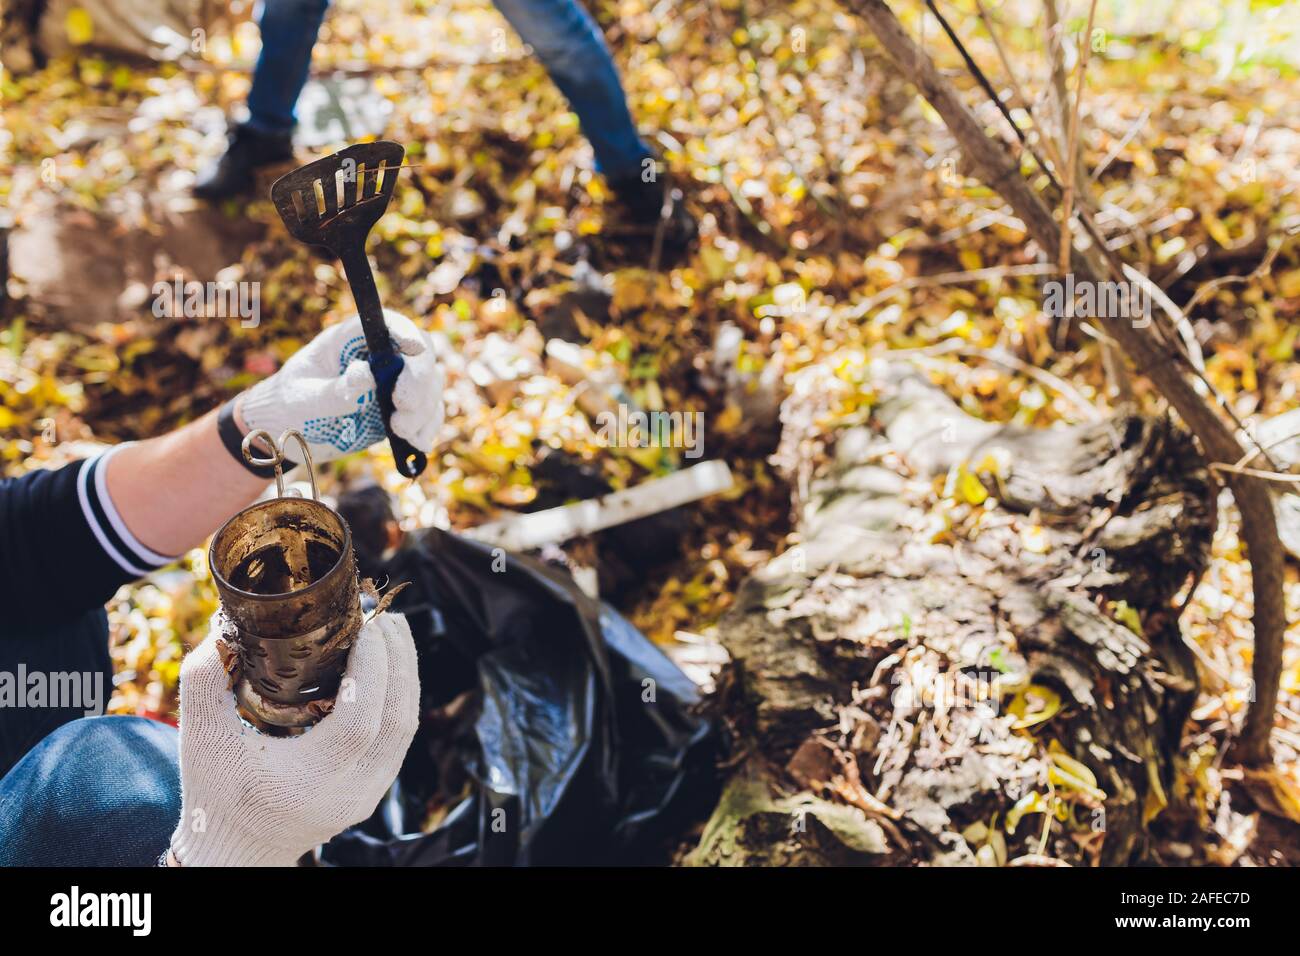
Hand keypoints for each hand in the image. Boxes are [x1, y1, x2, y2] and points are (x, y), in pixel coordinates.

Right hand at [168, 613, 418, 866]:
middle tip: (384, 614)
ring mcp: (368, 795)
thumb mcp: (199, 738)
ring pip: (406, 726)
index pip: (361, 719)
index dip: (373, 667)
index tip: (367, 624)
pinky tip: (389, 663)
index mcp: (308, 782)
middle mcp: (349, 793)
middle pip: (397, 719)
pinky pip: (401, 736)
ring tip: (393, 628)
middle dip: (398, 660)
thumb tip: (225, 623)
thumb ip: (204, 679)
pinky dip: (400, 695)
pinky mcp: (375, 791)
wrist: (234, 853)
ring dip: (406, 672)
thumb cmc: (215, 794)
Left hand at [238, 310, 443, 463]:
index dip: (406, 332)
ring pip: (430, 386)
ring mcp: (394, 384)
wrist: (289, 431)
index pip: (389, 325)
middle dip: (420, 381)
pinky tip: (416, 443)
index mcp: (352, 340)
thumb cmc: (292, 405)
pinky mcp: (401, 411)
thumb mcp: (306, 398)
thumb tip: (367, 374)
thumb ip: (336, 389)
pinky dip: (427, 428)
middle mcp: (380, 358)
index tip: (414, 349)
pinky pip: (428, 414)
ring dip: (423, 410)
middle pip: (420, 356)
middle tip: (404, 406)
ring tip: (400, 431)